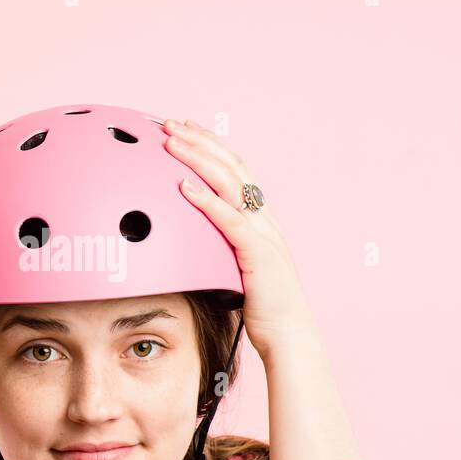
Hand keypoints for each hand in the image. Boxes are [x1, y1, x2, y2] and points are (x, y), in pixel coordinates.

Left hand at [162, 117, 319, 362]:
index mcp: (261, 220)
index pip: (235, 171)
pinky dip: (204, 199)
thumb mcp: (237, 270)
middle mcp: (265, 219)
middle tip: (170, 124)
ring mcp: (264, 233)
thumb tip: (189, 243)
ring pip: (229, 183)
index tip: (185, 130)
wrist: (290, 336)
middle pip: (230, 166)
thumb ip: (220, 250)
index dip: (211, 146)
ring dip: (197, 158)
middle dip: (199, 140)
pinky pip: (228, 219)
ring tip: (170, 142)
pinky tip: (182, 186)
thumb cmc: (263, 309)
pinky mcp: (258, 252)